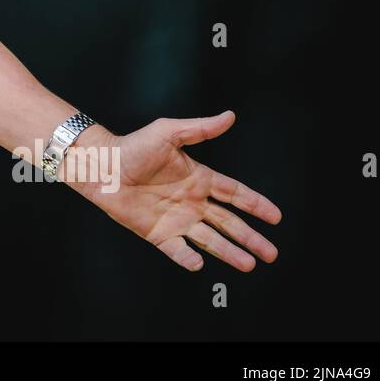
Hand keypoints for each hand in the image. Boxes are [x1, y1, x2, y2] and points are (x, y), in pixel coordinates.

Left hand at [69, 111, 281, 271]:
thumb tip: (230, 115)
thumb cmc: (133, 146)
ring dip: (229, 252)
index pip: (235, 194)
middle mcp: (192, 202)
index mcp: (199, 179)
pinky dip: (188, 258)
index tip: (277, 216)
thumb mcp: (168, 132)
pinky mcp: (157, 233)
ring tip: (250, 264)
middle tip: (272, 253)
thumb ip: (200, 128)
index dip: (256, 205)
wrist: (102, 166)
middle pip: (229, 223)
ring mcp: (176, 219)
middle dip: (251, 238)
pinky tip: (201, 265)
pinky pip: (177, 249)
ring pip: (209, 240)